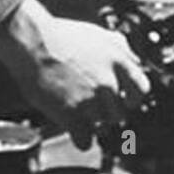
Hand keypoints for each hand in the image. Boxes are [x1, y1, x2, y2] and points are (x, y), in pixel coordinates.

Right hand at [0, 0, 150, 149]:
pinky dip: (80, 139)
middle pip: (120, 113)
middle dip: (107, 112)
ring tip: (78, 113)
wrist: (32, 41)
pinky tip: (73, 130)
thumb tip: (131, 57)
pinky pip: (86, 140)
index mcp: (118, 60)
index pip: (141, 90)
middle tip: (92, 106)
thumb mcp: (97, 33)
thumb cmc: (59, 35)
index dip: (131, 97)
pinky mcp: (73, 115)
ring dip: (92, 124)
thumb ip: (119, 47)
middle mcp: (108, 82)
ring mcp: (91, 100)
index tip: (124, 100)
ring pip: (103, 127)